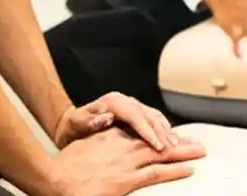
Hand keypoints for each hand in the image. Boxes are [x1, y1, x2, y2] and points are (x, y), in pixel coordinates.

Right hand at [49, 126, 205, 195]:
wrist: (53, 181)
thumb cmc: (63, 168)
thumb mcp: (83, 145)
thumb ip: (98, 135)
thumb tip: (108, 123)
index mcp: (112, 137)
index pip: (141, 132)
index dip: (159, 133)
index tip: (172, 134)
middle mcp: (123, 146)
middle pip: (157, 140)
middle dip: (179, 141)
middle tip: (197, 142)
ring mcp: (127, 162)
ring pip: (162, 154)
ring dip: (184, 152)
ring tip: (201, 151)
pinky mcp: (127, 179)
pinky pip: (157, 173)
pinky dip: (175, 170)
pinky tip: (189, 169)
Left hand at [53, 92, 179, 153]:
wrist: (70, 123)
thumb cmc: (73, 128)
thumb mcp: (77, 124)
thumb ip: (90, 120)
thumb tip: (105, 117)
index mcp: (112, 102)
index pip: (135, 116)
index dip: (148, 131)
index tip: (157, 145)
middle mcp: (124, 101)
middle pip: (148, 115)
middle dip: (162, 131)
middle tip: (173, 147)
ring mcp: (130, 105)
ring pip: (154, 115)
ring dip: (166, 130)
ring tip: (176, 144)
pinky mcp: (135, 111)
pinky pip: (153, 118)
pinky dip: (163, 128)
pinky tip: (171, 138)